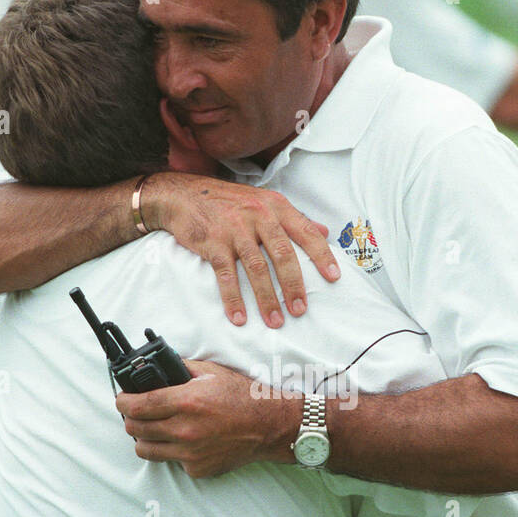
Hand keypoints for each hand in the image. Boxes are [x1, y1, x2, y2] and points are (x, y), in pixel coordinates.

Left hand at [115, 359, 298, 477]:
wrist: (269, 426)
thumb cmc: (243, 397)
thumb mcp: (212, 373)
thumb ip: (181, 367)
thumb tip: (156, 366)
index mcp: (186, 401)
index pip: (137, 405)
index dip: (122, 402)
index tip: (121, 399)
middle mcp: (185, 430)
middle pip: (135, 429)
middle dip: (130, 418)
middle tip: (136, 412)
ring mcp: (190, 453)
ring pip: (146, 450)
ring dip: (145, 437)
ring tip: (154, 428)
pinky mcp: (197, 468)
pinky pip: (171, 460)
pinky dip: (171, 451)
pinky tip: (184, 440)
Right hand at [145, 106, 340, 328]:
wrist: (183, 194)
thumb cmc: (228, 202)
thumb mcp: (264, 202)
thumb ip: (294, 219)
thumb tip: (324, 232)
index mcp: (276, 206)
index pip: (305, 232)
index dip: (321, 256)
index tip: (334, 278)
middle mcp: (258, 215)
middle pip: (282, 254)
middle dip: (293, 285)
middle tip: (300, 310)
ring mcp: (235, 229)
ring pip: (256, 268)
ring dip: (266, 299)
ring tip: (275, 321)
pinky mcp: (213, 242)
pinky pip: (226, 275)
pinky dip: (233, 299)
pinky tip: (239, 318)